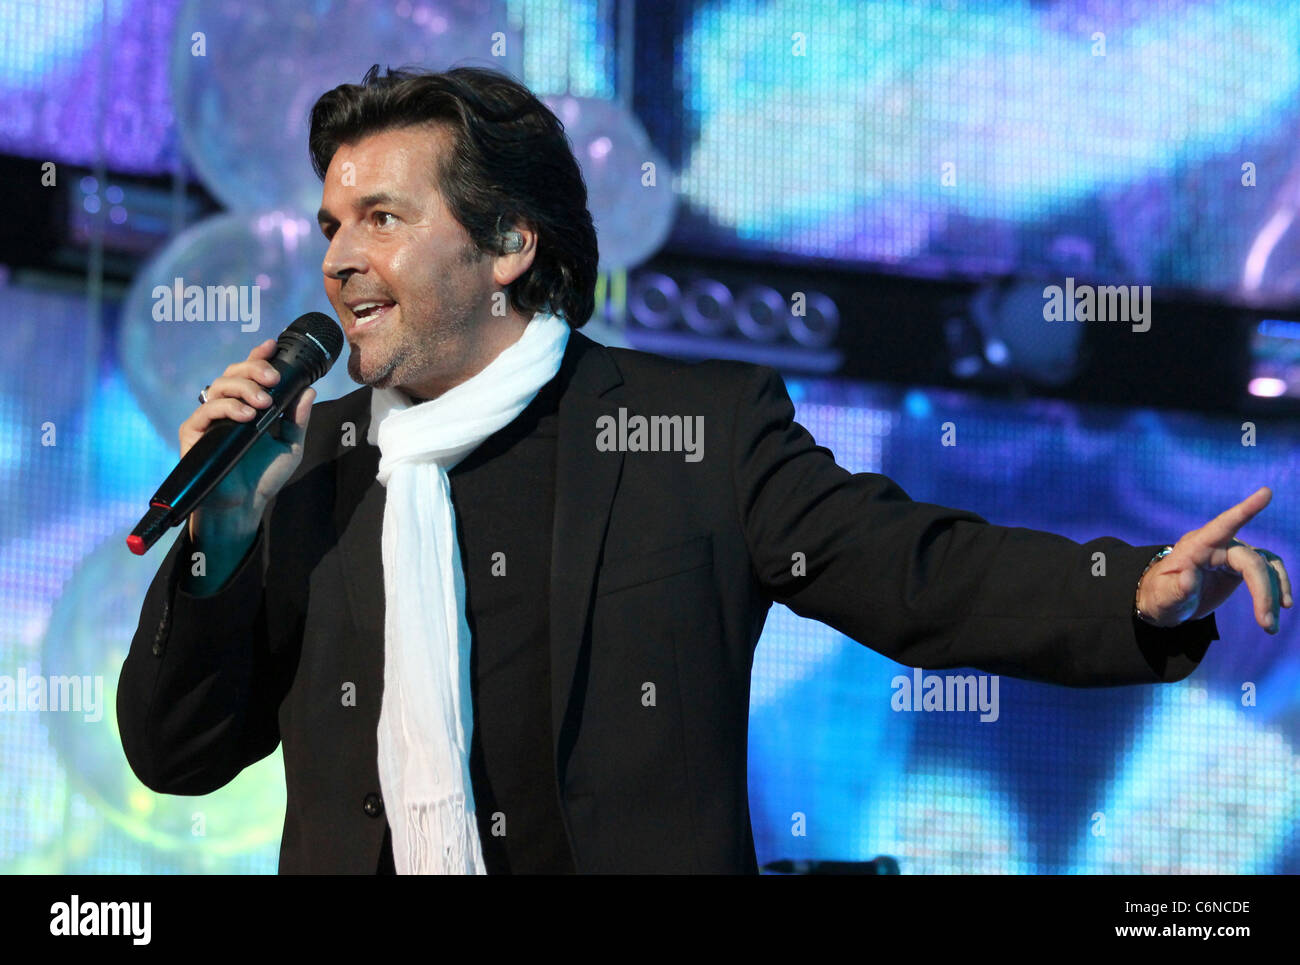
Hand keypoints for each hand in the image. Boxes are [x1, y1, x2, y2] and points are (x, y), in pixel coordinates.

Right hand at [181, 339, 315, 540]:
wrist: (245, 507)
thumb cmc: (263, 477)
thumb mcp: (290, 446)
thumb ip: (297, 420)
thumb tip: (308, 391)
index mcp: (247, 406)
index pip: (249, 374)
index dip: (257, 357)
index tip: (272, 345)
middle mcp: (226, 408)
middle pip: (232, 373)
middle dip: (254, 370)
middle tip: (274, 378)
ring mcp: (208, 419)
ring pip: (219, 387)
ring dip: (244, 388)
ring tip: (264, 403)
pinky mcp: (193, 433)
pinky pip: (206, 411)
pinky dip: (227, 408)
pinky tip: (246, 416)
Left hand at [1136, 487, 1291, 632]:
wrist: (1166, 601)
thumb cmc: (1160, 596)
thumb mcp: (1163, 597)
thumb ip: (1175, 589)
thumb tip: (1189, 577)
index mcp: (1196, 546)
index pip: (1223, 525)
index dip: (1245, 509)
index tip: (1266, 492)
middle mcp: (1218, 545)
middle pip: (1252, 561)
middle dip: (1264, 592)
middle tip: (1266, 625)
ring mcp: (1232, 554)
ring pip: (1266, 567)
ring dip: (1274, 594)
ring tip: (1270, 626)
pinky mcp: (1241, 566)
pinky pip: (1268, 571)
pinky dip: (1277, 588)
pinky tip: (1281, 606)